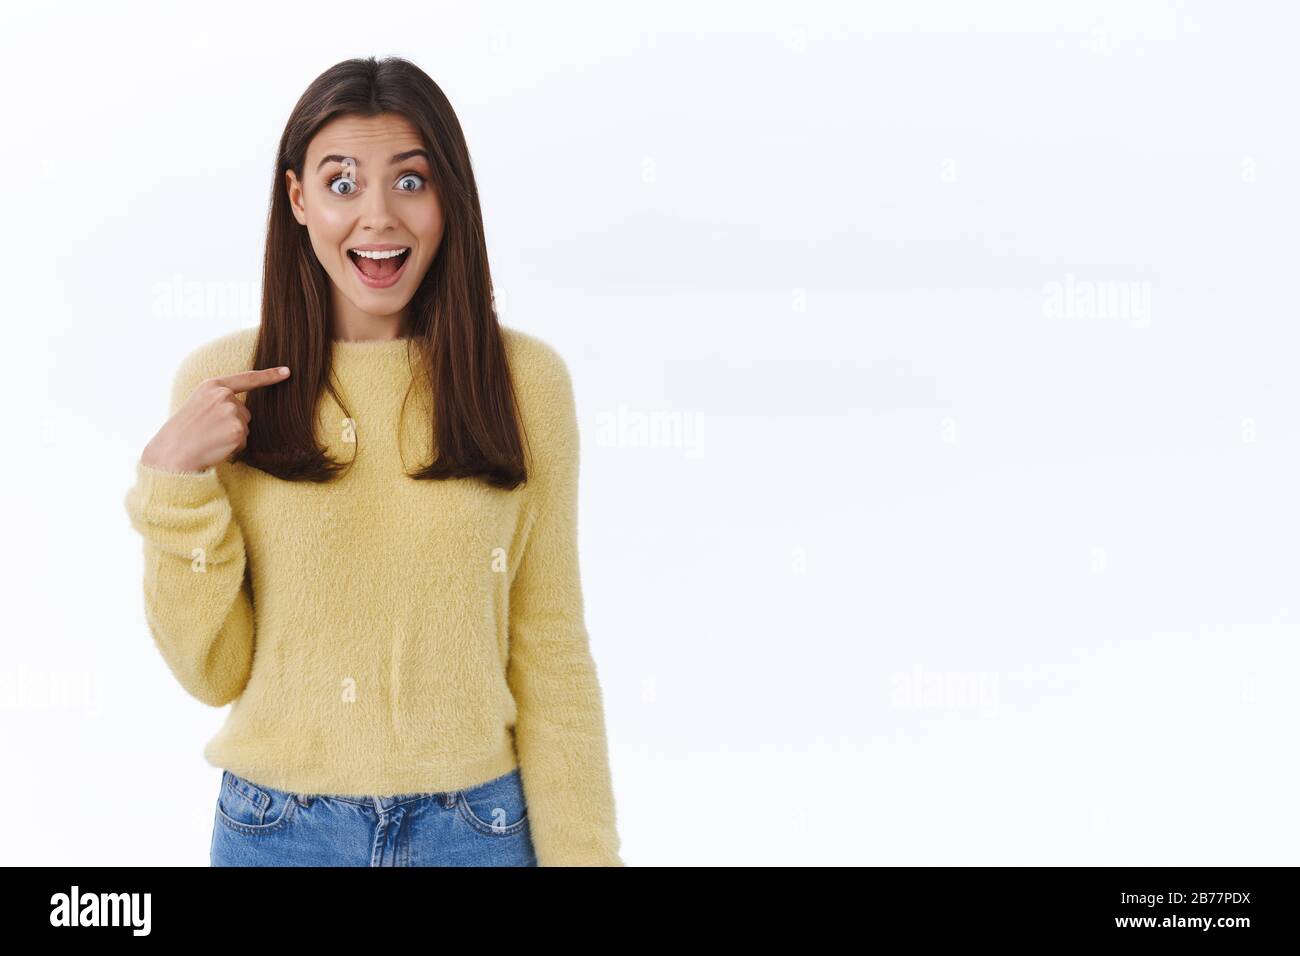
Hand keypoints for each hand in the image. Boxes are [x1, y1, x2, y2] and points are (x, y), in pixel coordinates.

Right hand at [140, 366, 289, 472]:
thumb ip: (219, 400)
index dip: (269, 375)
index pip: (246, 379)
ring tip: (210, 439)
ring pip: (245, 428)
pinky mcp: (238, 431)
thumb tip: (242, 409)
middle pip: (245, 412)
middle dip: (232, 424)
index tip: (287, 372)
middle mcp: (224, 396)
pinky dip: (234, 448)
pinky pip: (244, 442)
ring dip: (232, 437)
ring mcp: (232, 412)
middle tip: (208, 432)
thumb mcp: (198, 405)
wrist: (172, 452)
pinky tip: (216, 447)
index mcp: (212, 386)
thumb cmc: (183, 432)